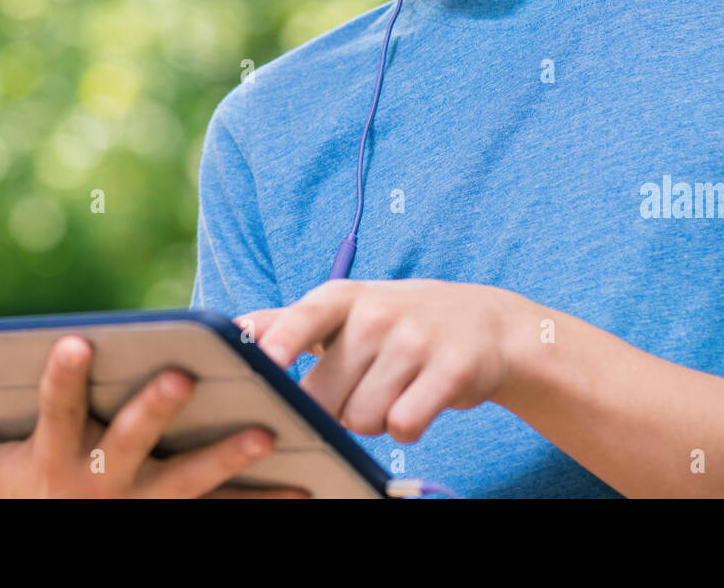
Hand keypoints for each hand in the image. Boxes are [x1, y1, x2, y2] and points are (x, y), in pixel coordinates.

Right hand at [0, 334, 307, 497]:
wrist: (53, 552)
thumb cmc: (13, 502)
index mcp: (51, 463)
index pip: (54, 416)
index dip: (63, 380)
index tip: (78, 337)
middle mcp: (99, 487)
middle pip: (127, 448)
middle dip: (152, 411)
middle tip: (182, 374)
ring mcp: (143, 510)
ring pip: (187, 484)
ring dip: (226, 459)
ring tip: (265, 429)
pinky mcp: (176, 524)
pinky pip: (225, 517)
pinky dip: (263, 503)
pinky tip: (308, 486)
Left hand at [239, 280, 523, 443]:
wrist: (490, 323)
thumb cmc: (400, 321)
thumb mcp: (349, 309)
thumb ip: (290, 321)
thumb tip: (233, 328)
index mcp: (344, 297)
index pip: (302, 318)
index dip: (280, 343)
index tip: (265, 365)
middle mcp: (377, 312)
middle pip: (325, 397)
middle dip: (337, 409)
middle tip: (363, 386)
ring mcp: (417, 338)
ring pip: (364, 419)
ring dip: (374, 420)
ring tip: (395, 390)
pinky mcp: (452, 368)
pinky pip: (405, 426)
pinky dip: (408, 427)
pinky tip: (420, 401)